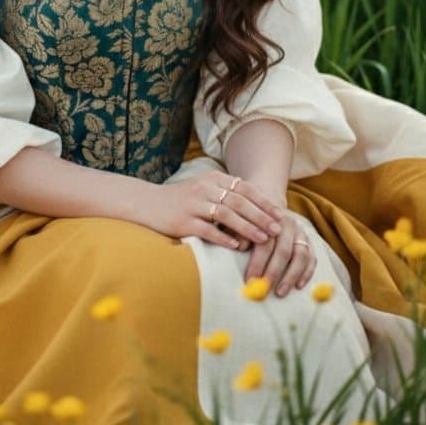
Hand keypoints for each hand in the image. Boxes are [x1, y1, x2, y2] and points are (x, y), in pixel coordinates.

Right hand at [147, 173, 284, 249]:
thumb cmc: (180, 201)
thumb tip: (257, 210)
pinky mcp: (183, 221)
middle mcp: (204, 188)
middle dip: (261, 216)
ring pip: (226, 215)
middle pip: (239, 201)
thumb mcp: (203, 190)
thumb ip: (225, 195)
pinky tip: (236, 246)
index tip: (280, 214)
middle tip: (277, 229)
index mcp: (212, 178)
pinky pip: (207, 230)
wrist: (145, 204)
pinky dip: (224, 238)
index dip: (264, 202)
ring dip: (247, 227)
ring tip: (262, 239)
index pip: (244, 188)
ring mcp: (193, 204)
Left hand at [245, 213, 316, 296]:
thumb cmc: (250, 221)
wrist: (269, 208)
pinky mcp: (309, 240)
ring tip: (280, 292)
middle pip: (283, 251)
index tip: (250, 281)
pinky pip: (312, 258)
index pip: (265, 244)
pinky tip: (298, 286)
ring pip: (300, 256)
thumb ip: (239, 233)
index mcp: (269, 220)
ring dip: (291, 276)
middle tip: (264, 290)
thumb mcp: (240, 223)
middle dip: (273, 273)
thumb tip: (241, 246)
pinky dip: (307, 273)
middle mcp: (287, 224)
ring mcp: (300, 232)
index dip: (257, 263)